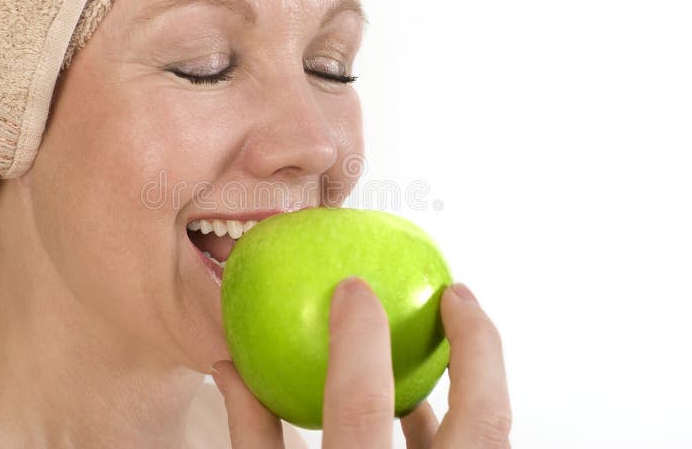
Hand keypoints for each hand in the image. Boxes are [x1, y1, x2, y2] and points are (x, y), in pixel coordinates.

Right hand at [210, 278, 511, 447]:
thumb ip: (251, 434)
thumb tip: (231, 365)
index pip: (363, 404)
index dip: (358, 338)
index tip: (350, 288)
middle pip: (480, 418)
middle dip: (477, 345)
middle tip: (458, 292)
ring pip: (491, 434)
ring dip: (478, 376)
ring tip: (455, 328)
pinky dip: (448, 421)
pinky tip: (418, 400)